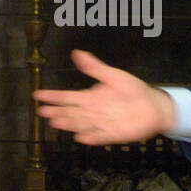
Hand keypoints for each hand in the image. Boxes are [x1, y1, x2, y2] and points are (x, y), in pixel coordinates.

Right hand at [32, 49, 175, 144]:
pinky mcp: (111, 134)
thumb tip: (77, 53)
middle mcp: (92, 111)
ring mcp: (101, 123)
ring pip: (80, 124)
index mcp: (90, 97)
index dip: (53, 96)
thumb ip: (94, 67)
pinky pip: (98, 136)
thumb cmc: (133, 90)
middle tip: (41, 111)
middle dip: (56, 111)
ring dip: (68, 124)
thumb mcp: (113, 75)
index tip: (38, 95)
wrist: (153, 106)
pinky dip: (90, 137)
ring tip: (55, 123)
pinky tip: (80, 137)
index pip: (67, 97)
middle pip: (70, 112)